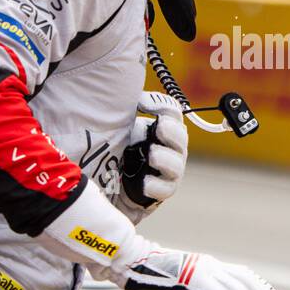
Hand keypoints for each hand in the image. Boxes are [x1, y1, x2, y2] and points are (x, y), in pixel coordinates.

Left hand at [116, 91, 187, 221]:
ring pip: (177, 166)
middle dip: (172, 132)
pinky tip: (145, 183)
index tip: (142, 103)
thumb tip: (137, 97)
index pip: (173, 113)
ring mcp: (168, 172)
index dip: (163, 106)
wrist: (108, 184)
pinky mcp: (159, 193)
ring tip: (152, 155)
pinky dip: (156, 186)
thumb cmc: (117, 151)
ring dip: (166, 159)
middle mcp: (171, 150)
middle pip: (181, 138)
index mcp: (163, 130)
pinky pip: (166, 190)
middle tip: (160, 127)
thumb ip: (129, 109)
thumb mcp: (121, 126)